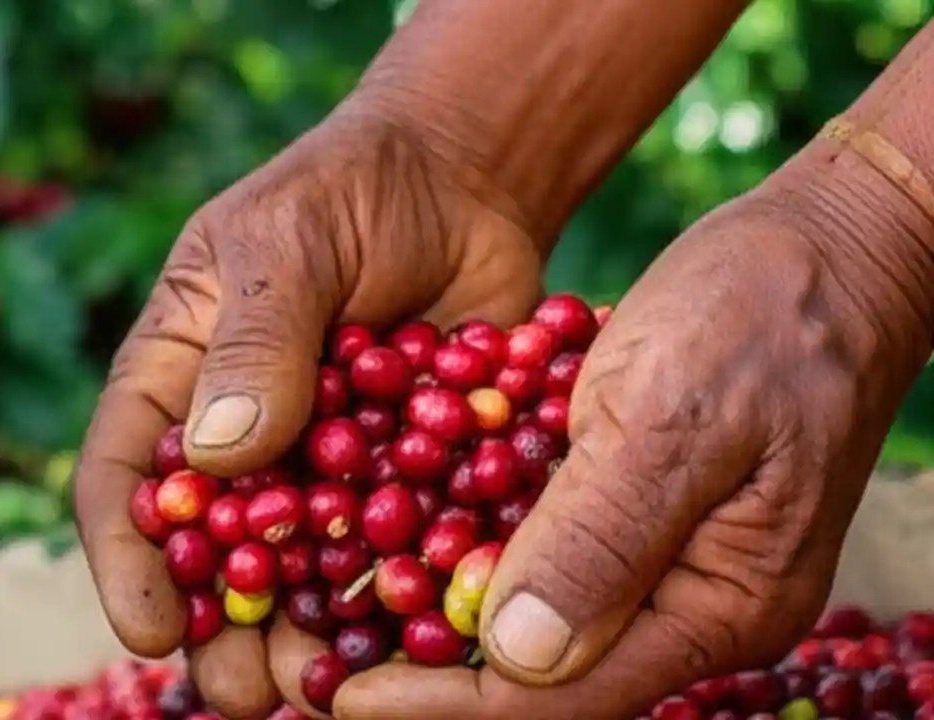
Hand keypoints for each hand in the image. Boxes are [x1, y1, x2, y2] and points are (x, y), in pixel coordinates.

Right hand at [73, 97, 543, 718]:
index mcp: (178, 381)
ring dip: (307, 636)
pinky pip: (398, 550)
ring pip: (302, 572)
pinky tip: (412, 640)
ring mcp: (326, 467)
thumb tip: (216, 458)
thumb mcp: (285, 241)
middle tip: (242, 690)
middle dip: (220, 629)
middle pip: (212, 553)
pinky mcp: (405, 477)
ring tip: (324, 690)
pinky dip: (400, 598)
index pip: (126, 479)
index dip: (128, 560)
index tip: (150, 627)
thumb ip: (256, 337)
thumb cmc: (347, 190)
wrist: (462, 182)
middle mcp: (243, 439)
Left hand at [269, 144, 933, 718]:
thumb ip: (604, 536)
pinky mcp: (632, 507)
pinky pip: (539, 549)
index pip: (560, 692)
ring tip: (331, 614)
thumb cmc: (766, 313)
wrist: (829, 247)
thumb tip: (520, 657)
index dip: (443, 702)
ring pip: (529, 615)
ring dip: (432, 614)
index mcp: (714, 603)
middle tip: (317, 666)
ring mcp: (661, 556)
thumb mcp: (674, 416)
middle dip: (424, 671)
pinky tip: (390, 535)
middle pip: (537, 671)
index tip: (343, 696)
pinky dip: (464, 549)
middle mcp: (685, 602)